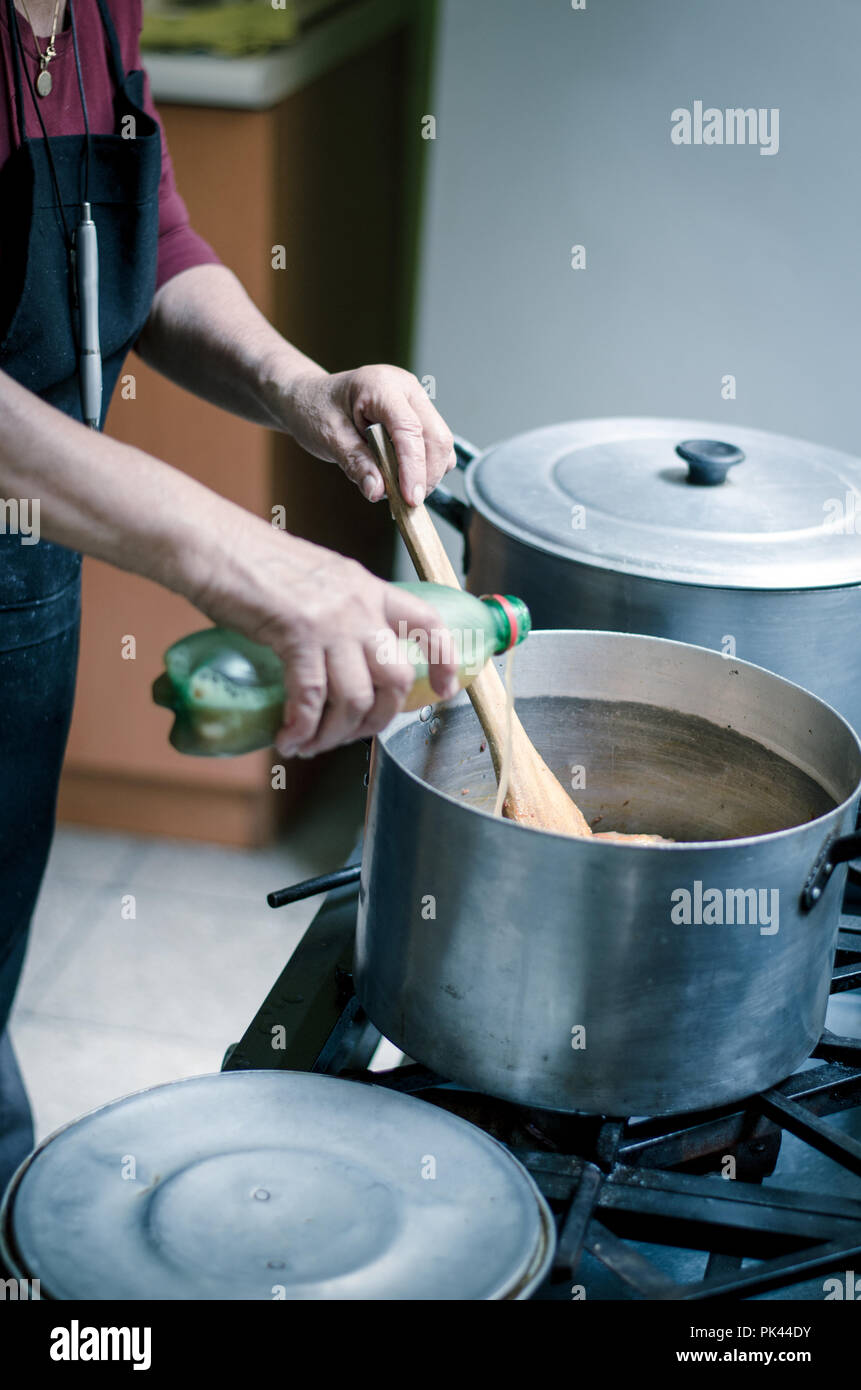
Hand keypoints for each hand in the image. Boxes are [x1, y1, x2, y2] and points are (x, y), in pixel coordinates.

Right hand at [193, 510, 460, 756]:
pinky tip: (287, 738)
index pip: (428, 622)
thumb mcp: (316, 580)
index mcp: (368, 588)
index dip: (445, 660)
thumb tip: (337, 660)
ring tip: (311, 744)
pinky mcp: (297, 633)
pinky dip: (301, 728)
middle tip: (350, 735)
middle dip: (378, 720)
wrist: (211, 544)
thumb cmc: (250, 562)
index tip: (445, 691)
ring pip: (357, 698)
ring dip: (336, 734)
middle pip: (397, 678)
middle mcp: (359, 604)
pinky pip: (312, 699)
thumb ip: (337, 613)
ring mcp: (331, 619)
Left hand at [272, 364, 457, 504]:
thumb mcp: (328, 437)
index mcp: (382, 385)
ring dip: (427, 474)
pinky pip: (433, 446)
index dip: (413, 467)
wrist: (309, 397)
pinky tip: (403, 480)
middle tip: (407, 504)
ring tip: (400, 492)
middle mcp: (406, 388)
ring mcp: (416, 400)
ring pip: (440, 444)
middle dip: (426, 475)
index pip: (410, 429)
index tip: (410, 498)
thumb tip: (378, 491)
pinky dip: (424, 468)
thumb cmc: (314, 409)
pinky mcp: (418, 416)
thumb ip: (355, 463)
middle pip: (436, 437)